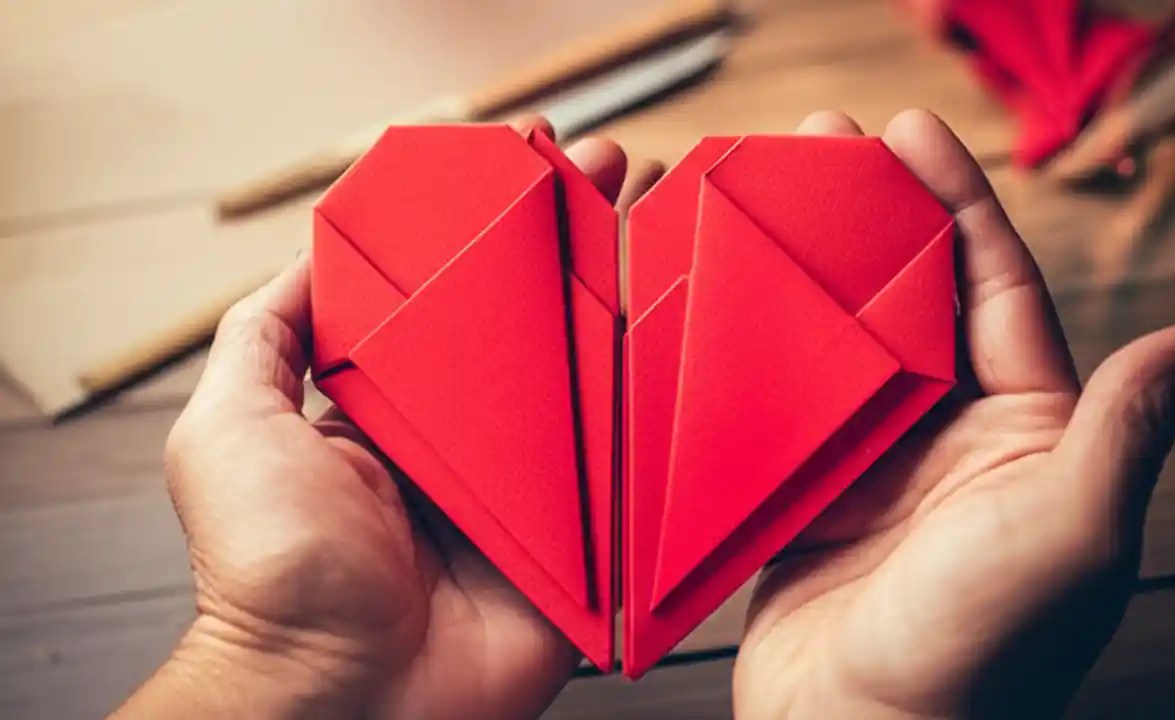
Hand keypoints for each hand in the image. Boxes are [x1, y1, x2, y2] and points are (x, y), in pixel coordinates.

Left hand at [116, 119, 646, 719]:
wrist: (336, 697)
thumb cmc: (268, 568)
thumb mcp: (231, 428)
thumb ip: (266, 337)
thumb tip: (314, 252)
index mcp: (397, 406)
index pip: (456, 297)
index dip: (494, 229)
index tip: (531, 165)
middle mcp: (469, 439)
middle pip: (536, 327)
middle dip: (580, 246)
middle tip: (618, 174)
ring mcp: (530, 488)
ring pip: (592, 386)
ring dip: (633, 308)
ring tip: (671, 228)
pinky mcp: (579, 541)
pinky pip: (626, 473)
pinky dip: (662, 417)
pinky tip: (696, 345)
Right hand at [733, 110, 1174, 718]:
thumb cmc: (979, 656)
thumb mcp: (1071, 530)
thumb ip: (1126, 427)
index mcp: (1027, 429)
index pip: (993, 286)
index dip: (956, 200)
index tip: (909, 132)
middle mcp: (953, 437)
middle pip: (910, 295)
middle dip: (870, 213)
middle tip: (820, 143)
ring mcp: (874, 462)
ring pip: (843, 338)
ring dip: (809, 268)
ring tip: (765, 201)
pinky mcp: (806, 493)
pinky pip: (785, 400)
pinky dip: (760, 347)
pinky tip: (728, 301)